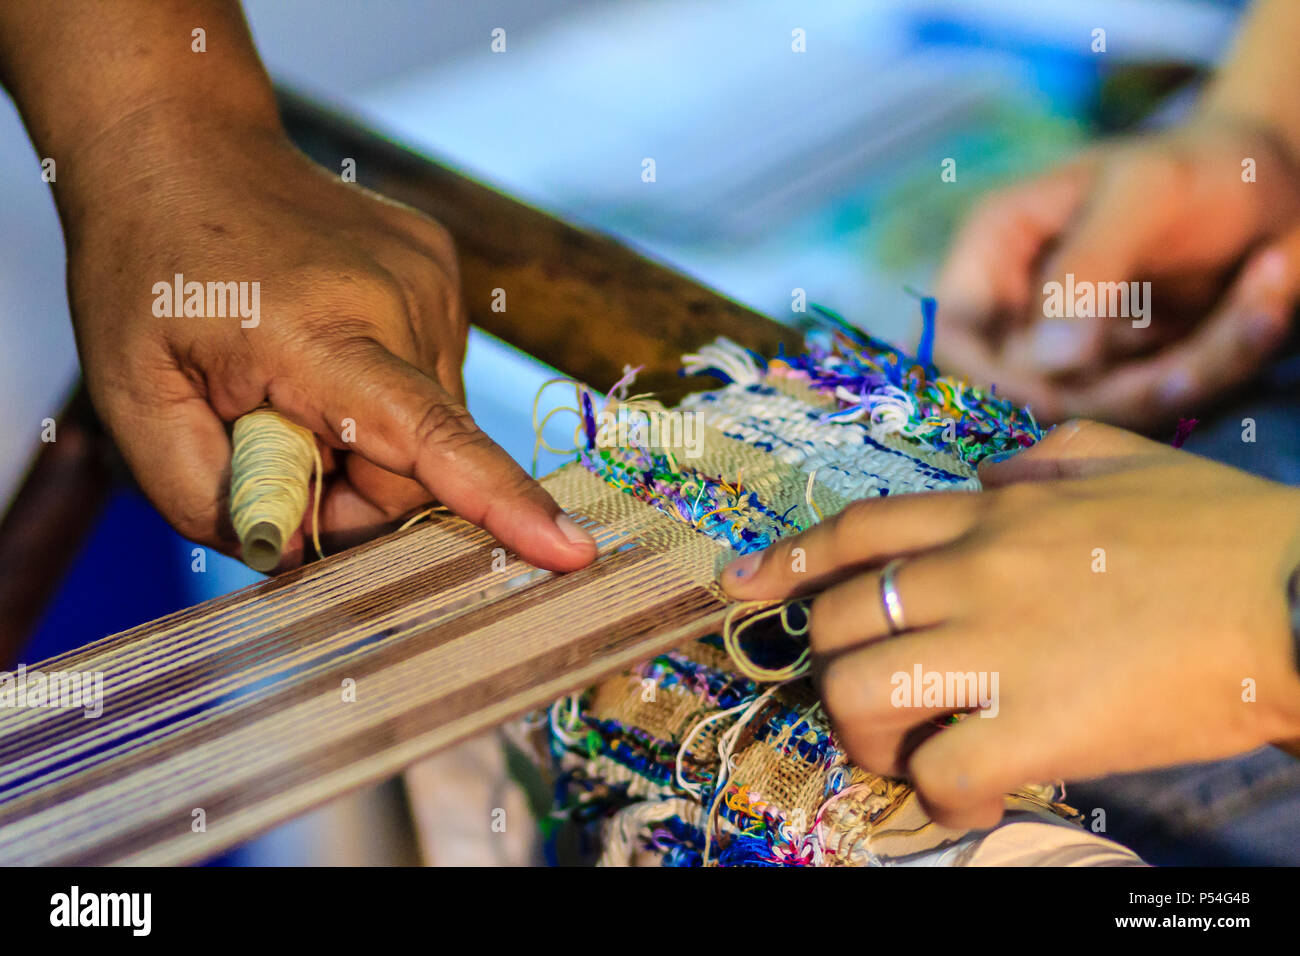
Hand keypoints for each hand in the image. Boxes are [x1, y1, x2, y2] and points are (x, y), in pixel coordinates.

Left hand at [63, 116, 595, 570]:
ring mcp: (434, 281)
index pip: (430, 437)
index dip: (498, 502)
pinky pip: (432, 380)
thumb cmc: (147, 273)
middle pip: (421, 466)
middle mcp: (402, 301)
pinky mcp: (443, 274)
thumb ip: (206, 496)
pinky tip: (325, 352)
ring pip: (431, 428)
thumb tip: (294, 548)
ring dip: (369, 443)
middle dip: (354, 493)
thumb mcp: (132, 400)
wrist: (184, 150)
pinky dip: (383, 396)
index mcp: (320, 333)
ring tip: (293, 389)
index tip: (570, 551)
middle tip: (273, 454)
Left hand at [721, 421, 1299, 828]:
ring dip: (866, 733)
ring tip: (908, 751)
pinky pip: (940, 772)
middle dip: (830, 663)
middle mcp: (975, 575)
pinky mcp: (1038, 726)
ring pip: (859, 694)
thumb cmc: (1225, 532)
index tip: (741, 585)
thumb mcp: (1124, 457)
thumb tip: (991, 472)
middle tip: (869, 696)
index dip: (787, 560)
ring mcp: (998, 650)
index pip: (856, 533)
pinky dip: (939, 794)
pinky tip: (973, 792)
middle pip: (837, 621)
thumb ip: (1042, 458)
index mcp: (992, 516)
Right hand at [935, 118, 1299, 428]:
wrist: (1282, 175)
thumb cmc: (1201, 162)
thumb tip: (1044, 361)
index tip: (1065, 387)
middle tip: (1204, 343)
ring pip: (1101, 407)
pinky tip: (1267, 298)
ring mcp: (1072, 346)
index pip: (952, 339)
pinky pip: (1156, 403)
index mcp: (994, 250)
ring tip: (1262, 293)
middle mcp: (1021, 307)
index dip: (990, 379)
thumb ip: (1086, 271)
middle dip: (1123, 384)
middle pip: (1026, 392)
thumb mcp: (1144, 196)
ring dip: (1189, 370)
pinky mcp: (1124, 372)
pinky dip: (1221, 363)